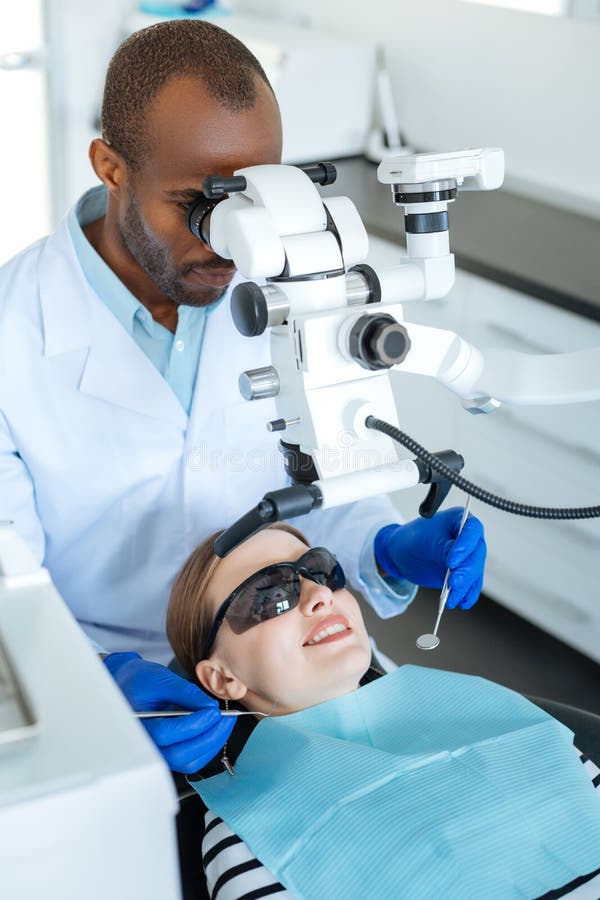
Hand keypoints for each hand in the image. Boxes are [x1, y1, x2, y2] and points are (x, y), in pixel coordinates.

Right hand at [104, 652, 233, 773]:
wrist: (127, 687)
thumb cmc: (139, 681)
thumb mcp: (160, 678)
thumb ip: (185, 692)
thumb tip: (209, 706)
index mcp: (137, 725)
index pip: (166, 732)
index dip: (194, 724)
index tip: (213, 710)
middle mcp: (146, 746)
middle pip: (180, 754)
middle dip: (209, 736)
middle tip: (226, 717)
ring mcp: (157, 754)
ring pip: (188, 761)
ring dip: (212, 743)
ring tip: (225, 722)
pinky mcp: (168, 754)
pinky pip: (190, 760)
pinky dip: (207, 747)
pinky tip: (215, 729)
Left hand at [374, 507, 485, 608]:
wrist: (401, 553)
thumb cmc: (412, 539)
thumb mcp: (427, 541)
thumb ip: (445, 550)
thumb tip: (459, 565)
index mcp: (460, 520)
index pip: (472, 530)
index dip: (465, 546)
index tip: (451, 561)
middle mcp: (468, 538)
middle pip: (476, 555)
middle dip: (466, 571)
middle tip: (453, 582)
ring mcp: (467, 557)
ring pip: (474, 573)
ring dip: (464, 587)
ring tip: (451, 599)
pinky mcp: (463, 573)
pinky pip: (470, 585)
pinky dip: (466, 595)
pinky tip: (460, 602)